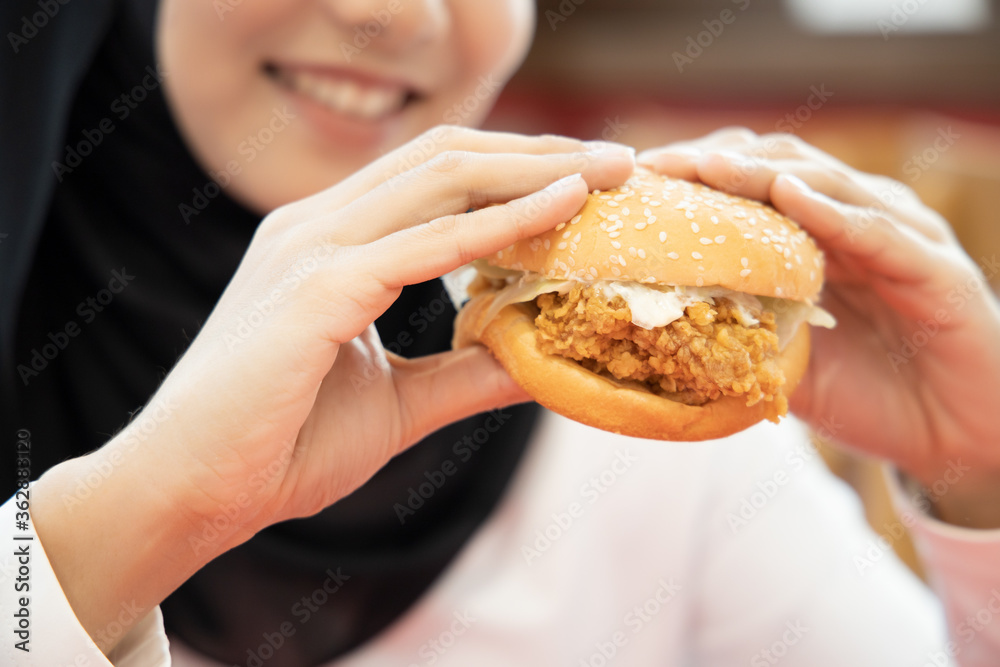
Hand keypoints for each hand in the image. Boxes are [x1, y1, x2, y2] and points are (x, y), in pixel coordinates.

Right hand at [31, 126, 634, 650]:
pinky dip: (501, 222)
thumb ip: (465, 373)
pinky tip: (562, 210)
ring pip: (443, 177)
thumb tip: (539, 363)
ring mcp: (312, 248)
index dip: (517, 167)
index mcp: (331, 241)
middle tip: (620, 161)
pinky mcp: (315, 289)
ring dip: (535, 169)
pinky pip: (427, 242)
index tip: (589, 180)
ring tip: (610, 172)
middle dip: (540, 151)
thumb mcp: (397, 402)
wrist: (191, 489)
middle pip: (448, 156)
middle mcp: (318, 225)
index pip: (437, 175)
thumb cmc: (281, 443)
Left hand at [639, 128, 999, 526]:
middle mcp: (860, 221)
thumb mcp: (786, 362)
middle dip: (716, 162)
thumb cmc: (868, 395)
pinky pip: (880, 233)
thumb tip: (656, 332)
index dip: (697, 173)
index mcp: (820, 237)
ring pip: (826, 186)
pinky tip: (790, 198)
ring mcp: (901, 237)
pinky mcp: (937, 269)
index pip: (754, 181)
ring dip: (763, 174)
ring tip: (707, 168)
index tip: (638, 178)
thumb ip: (740, 336)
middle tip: (657, 165)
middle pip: (782, 166)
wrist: (952, 440)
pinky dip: (833, 213)